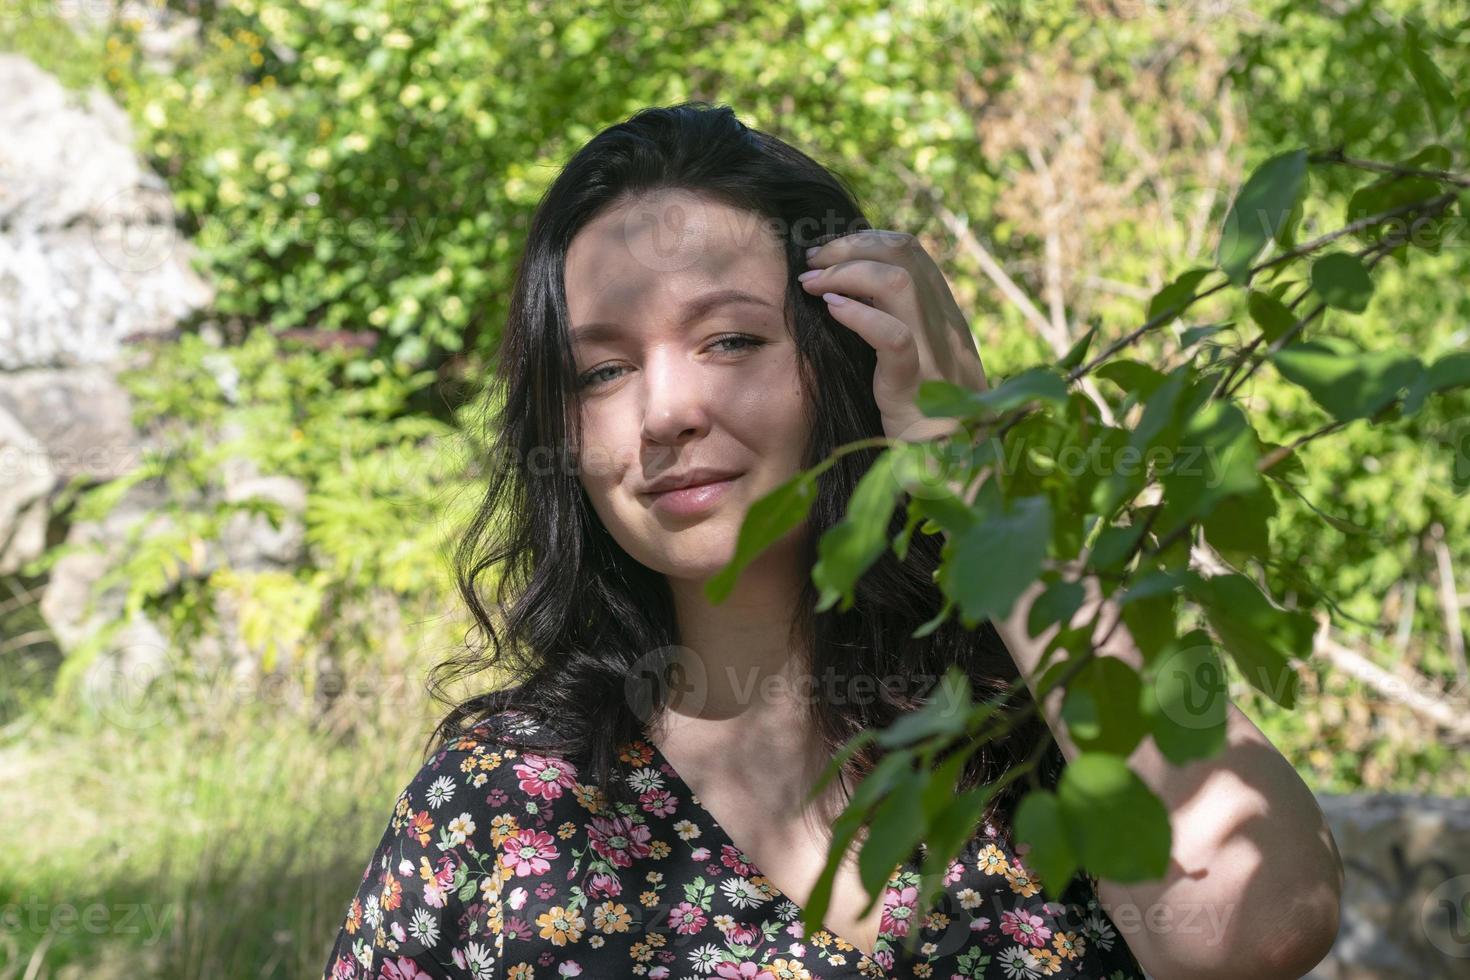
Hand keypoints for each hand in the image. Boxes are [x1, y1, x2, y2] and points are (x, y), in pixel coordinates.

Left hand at [798, 230, 988, 442]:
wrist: (958, 471)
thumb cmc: (928, 421)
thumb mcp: (921, 365)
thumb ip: (901, 329)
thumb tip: (856, 298)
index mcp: (946, 318)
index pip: (911, 252)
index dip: (866, 241)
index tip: (827, 253)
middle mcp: (946, 327)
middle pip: (904, 253)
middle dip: (850, 246)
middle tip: (811, 261)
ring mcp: (934, 353)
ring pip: (899, 283)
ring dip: (846, 273)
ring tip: (811, 283)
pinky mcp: (916, 387)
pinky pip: (892, 338)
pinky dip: (858, 316)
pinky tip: (831, 311)